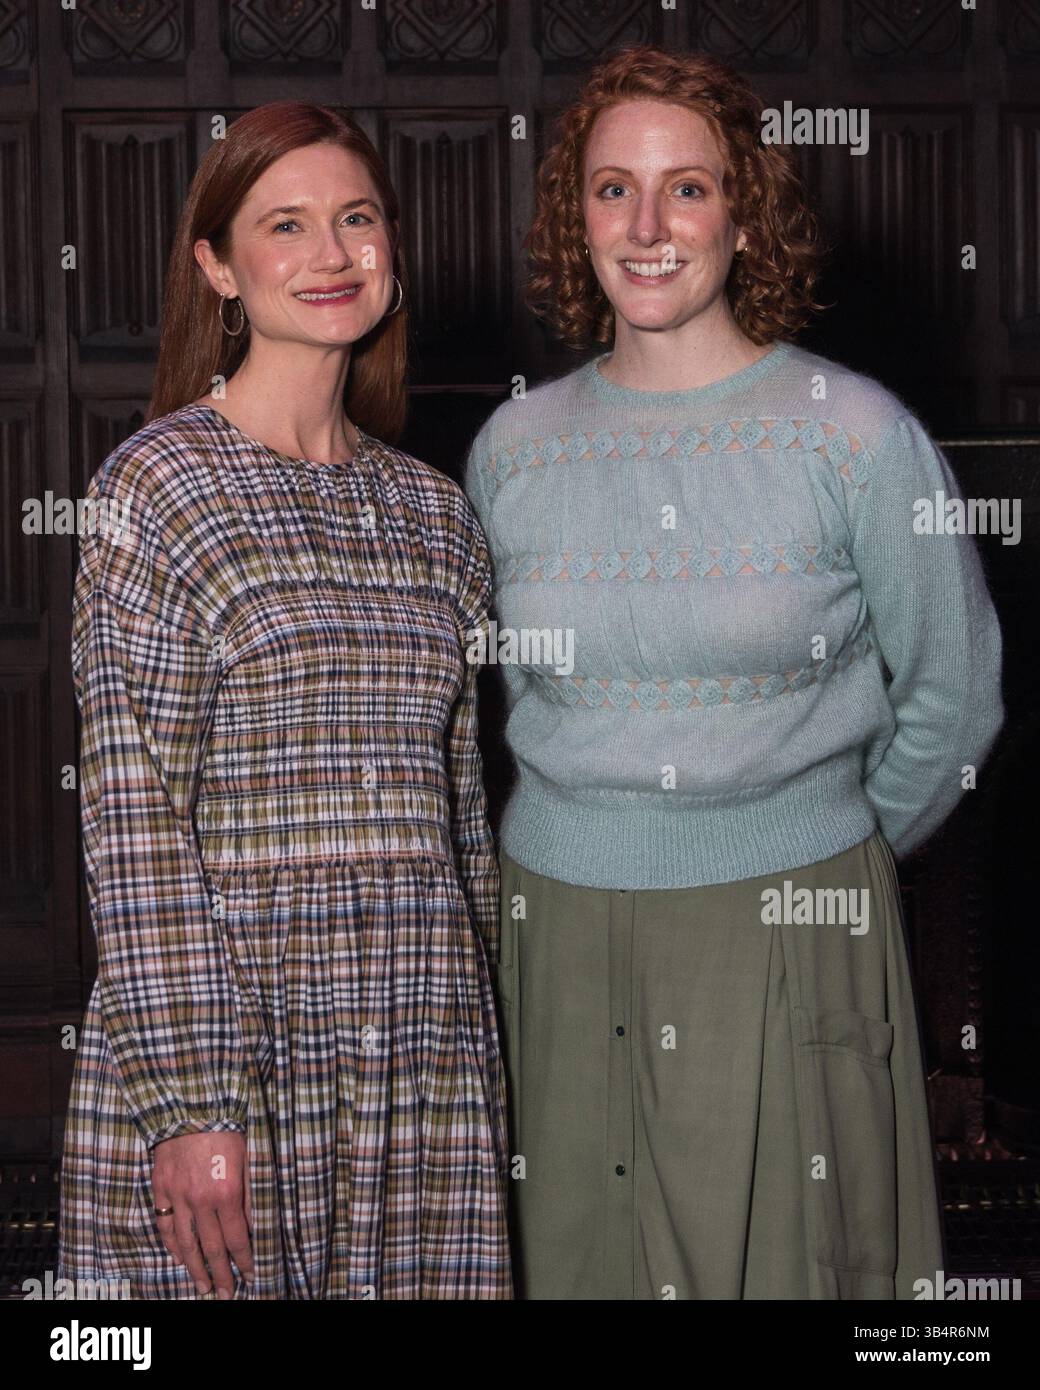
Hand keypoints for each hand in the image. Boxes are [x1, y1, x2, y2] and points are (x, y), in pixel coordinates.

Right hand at [151, 1129, 253, 1297]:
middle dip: (221, 1274)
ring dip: (195, 1268)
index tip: (251, 1275)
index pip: (237, 1238)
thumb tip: (255, 1224)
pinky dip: (172, 1245)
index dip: (244, 1260)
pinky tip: (180, 1257)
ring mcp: (178, 1197)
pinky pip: (165, 1225)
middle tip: (226, 1294)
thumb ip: (251, 1194)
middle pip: (211, 1247)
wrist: (190, 1106)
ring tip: (202, 1286)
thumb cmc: (226, 1128)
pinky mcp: (161, 1189)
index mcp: (226, 1193)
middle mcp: (200, 1200)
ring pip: (185, 1243)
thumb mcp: (249, 1157)